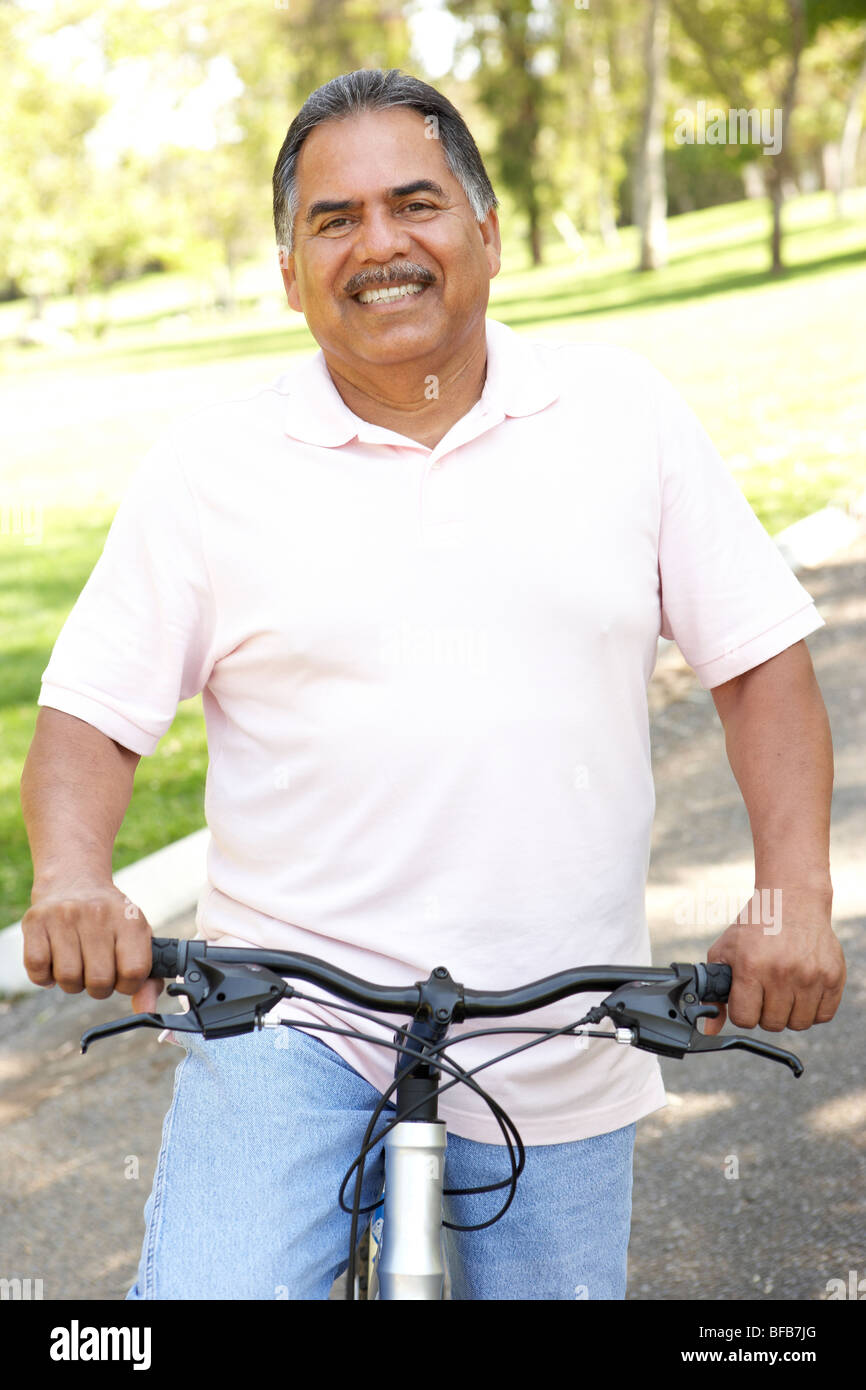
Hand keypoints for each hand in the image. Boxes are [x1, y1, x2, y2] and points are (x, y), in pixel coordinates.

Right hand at [21, 881, 159, 1012]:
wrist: (75, 881)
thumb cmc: (111, 921)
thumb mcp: (136, 939)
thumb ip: (148, 979)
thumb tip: (146, 1011)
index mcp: (130, 920)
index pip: (134, 972)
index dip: (128, 985)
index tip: (121, 977)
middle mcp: (98, 914)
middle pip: (99, 982)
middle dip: (99, 988)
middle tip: (96, 972)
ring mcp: (64, 916)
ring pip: (68, 979)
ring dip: (72, 983)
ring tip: (76, 964)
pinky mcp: (36, 922)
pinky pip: (38, 970)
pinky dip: (45, 977)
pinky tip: (54, 961)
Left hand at [702, 886, 844, 1034]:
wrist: (791, 900)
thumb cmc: (754, 927)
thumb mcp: (725, 952)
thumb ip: (715, 993)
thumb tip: (710, 1030)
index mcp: (751, 966)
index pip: (744, 1018)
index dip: (742, 1012)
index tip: (745, 1000)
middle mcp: (782, 972)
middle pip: (772, 1024)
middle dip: (765, 1012)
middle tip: (765, 992)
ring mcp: (811, 976)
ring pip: (798, 1024)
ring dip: (789, 1013)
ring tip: (784, 991)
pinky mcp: (833, 976)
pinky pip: (823, 1015)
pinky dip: (812, 1009)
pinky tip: (802, 990)